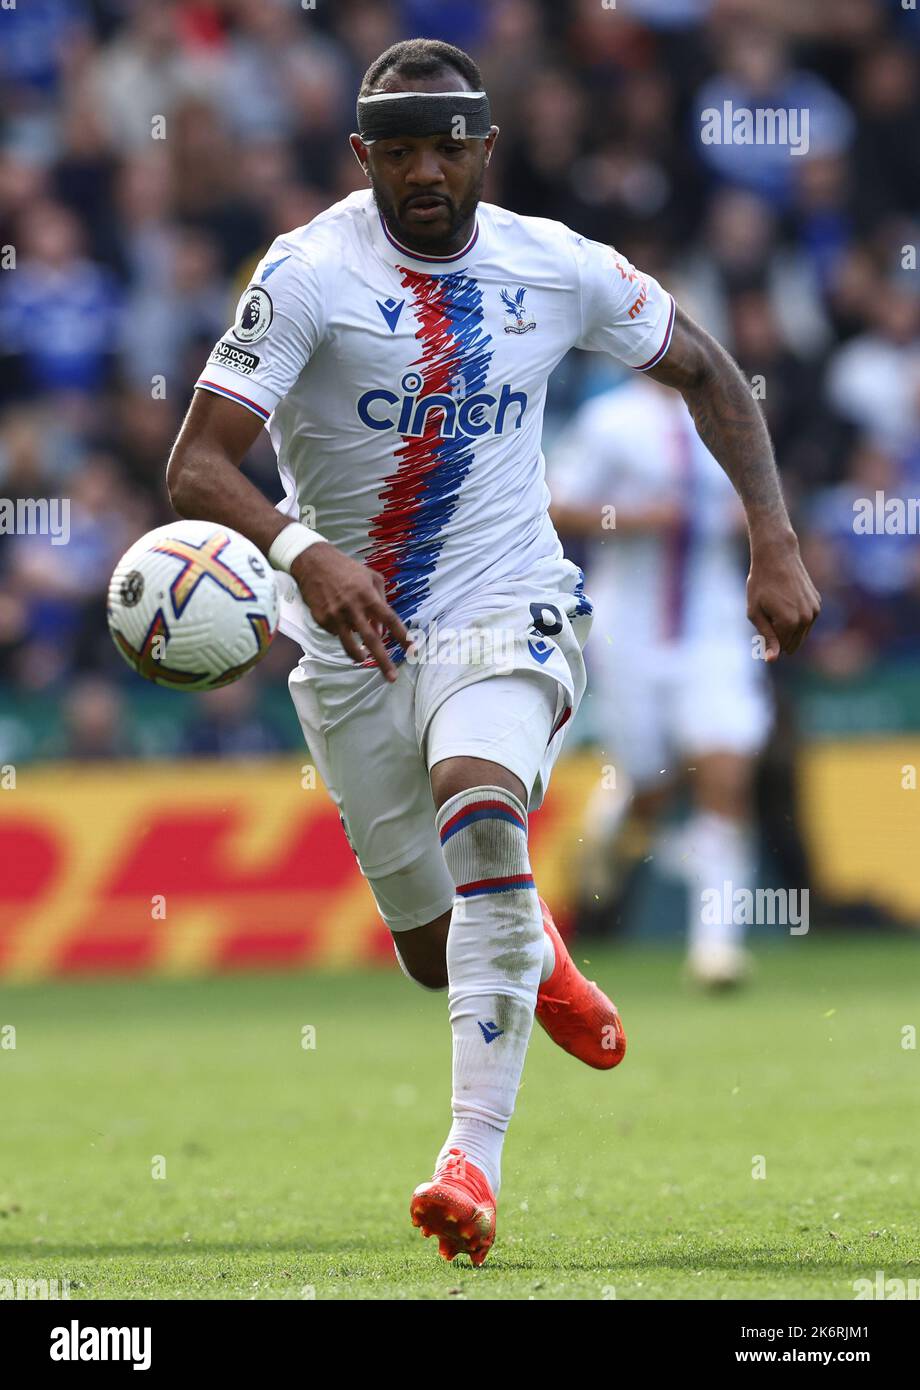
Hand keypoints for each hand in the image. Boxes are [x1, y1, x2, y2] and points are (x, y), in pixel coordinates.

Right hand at [291, 543, 412, 681]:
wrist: (313, 563)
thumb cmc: (347, 569)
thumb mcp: (371, 578)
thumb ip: (380, 601)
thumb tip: (380, 630)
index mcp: (368, 595)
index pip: (389, 619)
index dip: (402, 635)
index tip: (412, 649)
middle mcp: (352, 608)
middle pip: (371, 640)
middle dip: (383, 661)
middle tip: (392, 677)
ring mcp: (336, 616)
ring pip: (350, 645)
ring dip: (358, 656)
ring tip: (363, 658)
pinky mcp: (322, 620)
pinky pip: (337, 634)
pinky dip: (343, 632)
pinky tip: (338, 618)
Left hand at [747, 529, 820, 660]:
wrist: (778, 557)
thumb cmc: (761, 583)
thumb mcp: (755, 612)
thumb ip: (766, 637)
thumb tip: (773, 660)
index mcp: (789, 623)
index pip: (779, 647)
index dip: (766, 638)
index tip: (761, 621)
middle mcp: (806, 619)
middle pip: (791, 643)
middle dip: (778, 637)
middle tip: (768, 615)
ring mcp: (814, 611)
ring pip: (800, 634)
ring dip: (787, 629)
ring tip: (776, 607)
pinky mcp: (817, 604)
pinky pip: (806, 622)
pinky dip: (796, 619)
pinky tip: (786, 602)